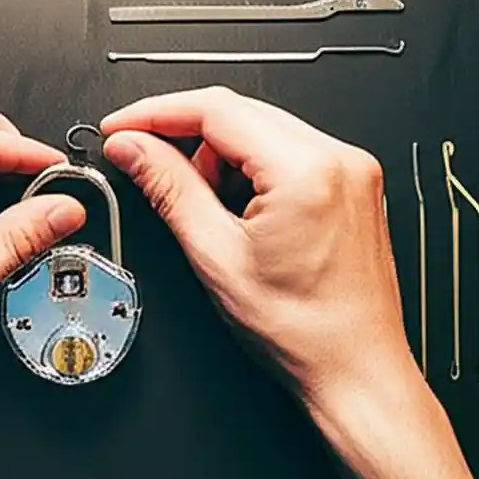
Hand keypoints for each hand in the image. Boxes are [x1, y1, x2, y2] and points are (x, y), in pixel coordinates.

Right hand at [101, 87, 475, 478]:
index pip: (215, 109)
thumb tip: (133, 148)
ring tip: (207, 210)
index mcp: (307, 170)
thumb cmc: (304, 330)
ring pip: (260, 128)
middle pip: (238, 112)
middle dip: (184, 135)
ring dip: (218, 155)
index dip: (156, 112)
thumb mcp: (216, 255)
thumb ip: (168, 188)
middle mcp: (339, 158)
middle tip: (145, 164)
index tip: (122, 126)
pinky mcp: (352, 183)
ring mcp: (352, 168)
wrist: (355, 370)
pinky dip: (250, 169)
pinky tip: (237, 211)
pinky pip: (287, 150)